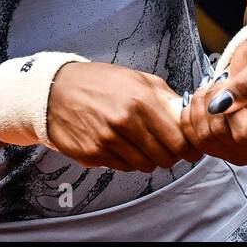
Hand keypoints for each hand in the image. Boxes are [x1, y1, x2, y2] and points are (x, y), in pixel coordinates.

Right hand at [45, 62, 202, 172]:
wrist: (55, 90)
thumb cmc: (100, 82)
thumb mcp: (138, 78)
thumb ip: (166, 98)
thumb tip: (188, 116)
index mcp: (141, 101)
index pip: (178, 141)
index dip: (189, 148)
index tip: (191, 149)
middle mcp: (125, 123)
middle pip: (164, 158)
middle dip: (170, 155)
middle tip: (166, 147)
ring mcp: (107, 142)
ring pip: (145, 166)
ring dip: (148, 158)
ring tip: (141, 143)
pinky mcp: (92, 155)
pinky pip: (123, 168)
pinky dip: (127, 160)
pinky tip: (121, 144)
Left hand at [179, 36, 246, 165]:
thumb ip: (246, 83)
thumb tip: (223, 104)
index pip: (245, 132)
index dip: (231, 107)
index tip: (231, 85)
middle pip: (220, 135)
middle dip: (212, 102)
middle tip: (221, 81)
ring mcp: (244, 155)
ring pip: (204, 138)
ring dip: (200, 107)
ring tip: (213, 88)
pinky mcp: (225, 152)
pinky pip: (196, 141)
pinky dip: (192, 117)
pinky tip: (201, 101)